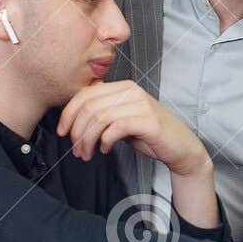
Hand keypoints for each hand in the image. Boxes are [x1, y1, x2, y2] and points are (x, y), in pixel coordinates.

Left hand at [58, 80, 209, 176]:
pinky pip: (116, 127)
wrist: (180, 148)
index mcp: (123, 87)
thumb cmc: (150, 135)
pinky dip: (105, 141)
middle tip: (76, 149)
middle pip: (89, 106)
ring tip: (87, 154)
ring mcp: (141, 104)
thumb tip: (74, 118)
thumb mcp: (122, 120)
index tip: (62, 131)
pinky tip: (105, 149)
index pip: (86, 94)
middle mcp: (132, 91)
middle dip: (77, 131)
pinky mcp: (148, 121)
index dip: (68, 113)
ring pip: (100, 117)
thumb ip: (104, 114)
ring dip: (88, 140)